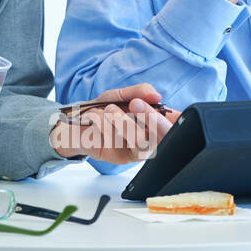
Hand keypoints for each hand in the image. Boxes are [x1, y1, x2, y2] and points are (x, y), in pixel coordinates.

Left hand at [49, 83, 176, 163]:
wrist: (75, 122)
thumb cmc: (103, 109)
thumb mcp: (121, 95)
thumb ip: (139, 92)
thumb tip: (156, 95)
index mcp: (154, 123)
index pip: (175, 125)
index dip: (175, 120)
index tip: (161, 106)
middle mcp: (149, 138)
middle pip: (163, 138)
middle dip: (151, 120)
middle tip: (135, 104)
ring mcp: (135, 150)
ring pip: (141, 143)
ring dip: (125, 123)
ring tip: (110, 110)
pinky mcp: (119, 158)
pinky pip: (119, 145)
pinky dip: (107, 128)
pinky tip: (97, 120)